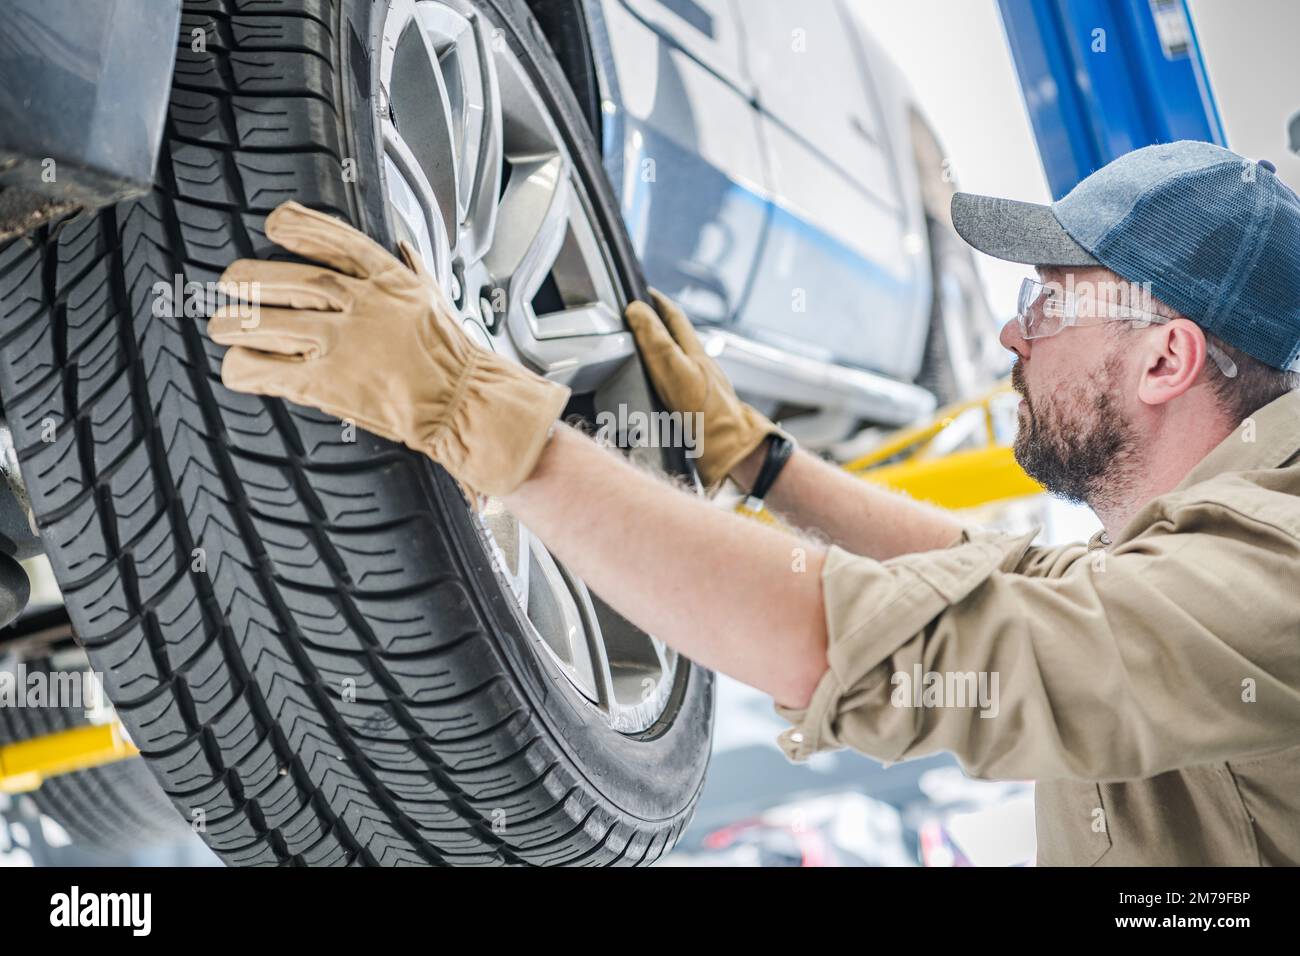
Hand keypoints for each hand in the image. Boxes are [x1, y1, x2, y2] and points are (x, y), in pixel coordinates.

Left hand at [208, 201, 569, 499]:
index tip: (274, 224)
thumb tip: (402, 247)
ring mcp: (341, 343)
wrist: (463, 404)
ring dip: (233, 325)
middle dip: (247, 280)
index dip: (297, 227)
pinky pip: (268, 370)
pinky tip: (236, 369)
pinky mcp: (327, 383)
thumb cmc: (455, 357)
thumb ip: (412, 269)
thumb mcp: (435, 297)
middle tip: (229, 284)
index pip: (333, 240)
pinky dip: (243, 368)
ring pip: (266, 322)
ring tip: (221, 328)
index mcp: (388, 280)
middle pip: (286, 280)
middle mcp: (360, 305)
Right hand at [624, 289, 778, 490]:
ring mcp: (698, 388)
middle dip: (658, 325)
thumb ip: (655, 338)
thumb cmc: (704, 410)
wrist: (728, 449)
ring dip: (659, 355)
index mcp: (693, 352)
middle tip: (639, 318)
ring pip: (676, 362)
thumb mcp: (674, 368)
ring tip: (641, 353)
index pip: (673, 316)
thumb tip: (637, 310)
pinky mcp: (695, 409)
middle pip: (676, 338)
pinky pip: (674, 387)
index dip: (656, 302)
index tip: (642, 294)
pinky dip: (661, 383)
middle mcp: (698, 367)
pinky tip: (654, 393)